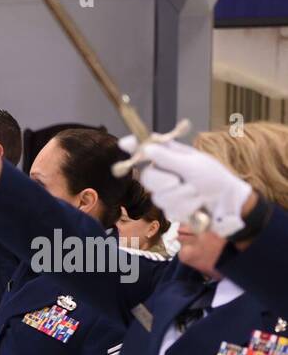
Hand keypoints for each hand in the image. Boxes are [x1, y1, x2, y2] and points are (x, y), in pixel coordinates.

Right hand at [119, 136, 254, 236]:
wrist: (227, 202)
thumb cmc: (214, 178)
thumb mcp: (193, 164)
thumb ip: (168, 158)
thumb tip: (147, 148)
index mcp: (169, 158)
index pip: (145, 151)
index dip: (133, 148)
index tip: (126, 143)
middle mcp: (164, 174)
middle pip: (146, 178)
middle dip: (164, 182)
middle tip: (177, 181)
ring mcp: (166, 194)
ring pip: (159, 198)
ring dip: (183, 196)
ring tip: (198, 193)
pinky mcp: (171, 211)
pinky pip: (170, 211)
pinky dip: (188, 208)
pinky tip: (198, 205)